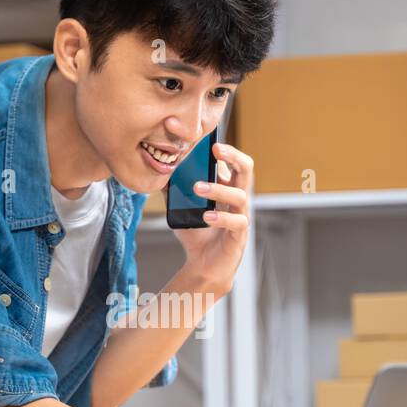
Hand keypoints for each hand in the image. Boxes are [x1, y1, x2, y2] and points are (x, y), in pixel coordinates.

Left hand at [171, 142, 253, 294]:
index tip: (210, 141)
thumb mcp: (180, 208)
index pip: (234, 162)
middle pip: (246, 170)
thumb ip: (173, 189)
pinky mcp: (239, 236)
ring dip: (218, 189)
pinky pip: (237, 222)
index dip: (226, 150)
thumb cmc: (197, 234)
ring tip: (198, 188)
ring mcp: (240, 216)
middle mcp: (238, 199)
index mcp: (227, 188)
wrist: (202, 265)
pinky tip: (207, 217)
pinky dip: (222, 218)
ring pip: (240, 196)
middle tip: (216, 149)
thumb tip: (160, 170)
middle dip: (234, 156)